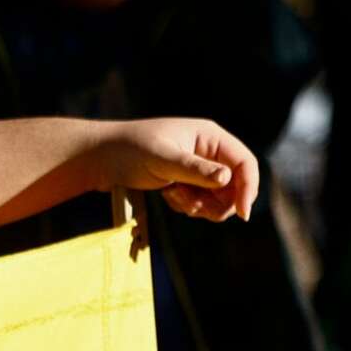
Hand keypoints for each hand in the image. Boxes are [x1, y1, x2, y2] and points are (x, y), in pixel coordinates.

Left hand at [102, 118, 259, 220]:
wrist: (102, 157)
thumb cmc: (131, 150)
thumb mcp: (164, 159)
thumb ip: (196, 170)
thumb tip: (228, 178)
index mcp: (210, 136)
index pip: (244, 163)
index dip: (248, 188)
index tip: (242, 214)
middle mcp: (208, 151)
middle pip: (235, 186)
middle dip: (217, 203)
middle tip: (193, 207)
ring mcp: (197, 168)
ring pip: (217, 199)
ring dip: (199, 206)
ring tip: (173, 196)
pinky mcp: (185, 182)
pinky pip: (200, 203)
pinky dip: (186, 206)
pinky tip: (167, 194)